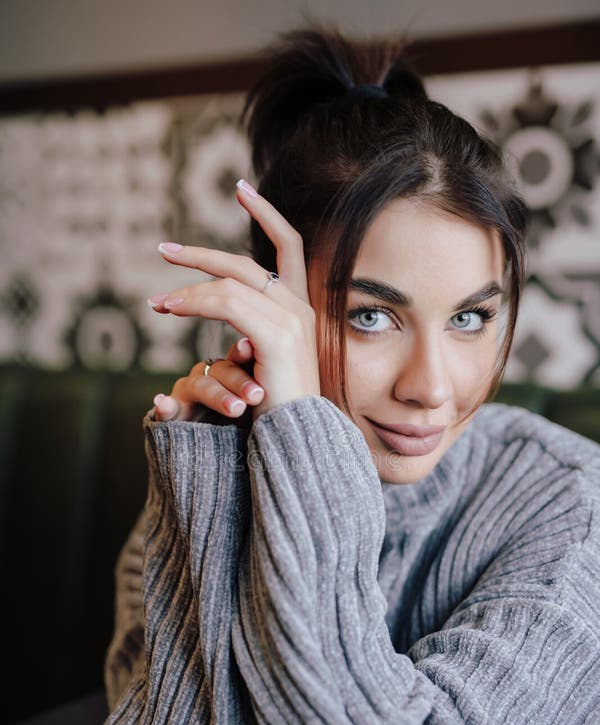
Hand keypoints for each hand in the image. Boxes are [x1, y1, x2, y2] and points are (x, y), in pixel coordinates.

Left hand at [148, 180, 320, 420]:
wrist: (295, 439)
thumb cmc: (275, 406)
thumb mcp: (262, 358)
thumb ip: (251, 329)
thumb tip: (225, 314)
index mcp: (300, 308)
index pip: (290, 246)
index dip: (266, 214)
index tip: (241, 188)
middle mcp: (300, 307)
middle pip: (244, 263)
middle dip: (200, 253)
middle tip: (163, 250)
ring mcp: (292, 320)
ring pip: (230, 284)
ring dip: (187, 288)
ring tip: (157, 302)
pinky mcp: (277, 336)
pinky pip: (226, 305)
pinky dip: (194, 302)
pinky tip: (170, 309)